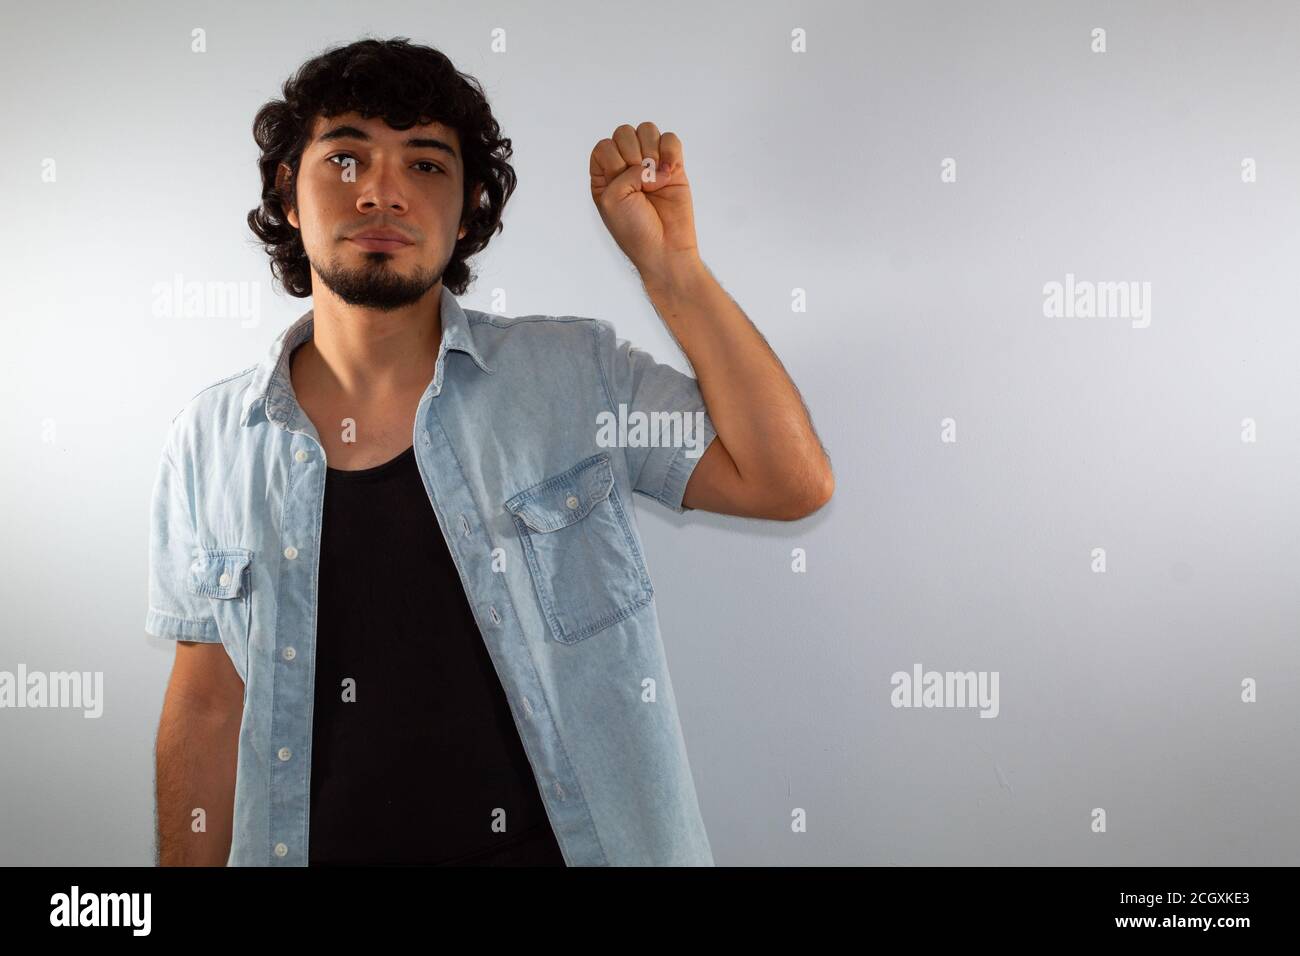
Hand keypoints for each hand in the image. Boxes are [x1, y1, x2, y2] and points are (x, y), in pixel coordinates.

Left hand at [589, 122, 700, 284]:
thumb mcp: (611, 199)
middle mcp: (625, 166)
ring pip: (647, 130)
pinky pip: (670, 139)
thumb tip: (652, 162)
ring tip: (657, 178)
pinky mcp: (673, 166)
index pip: (604, 146)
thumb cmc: (634, 229)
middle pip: (625, 132)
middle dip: (633, 154)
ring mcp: (650, 164)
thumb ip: (622, 171)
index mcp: (604, 175)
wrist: (665, 247)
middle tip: (641, 183)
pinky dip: (671, 151)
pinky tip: (671, 172)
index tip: (622, 185)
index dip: (615, 161)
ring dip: (651, 151)